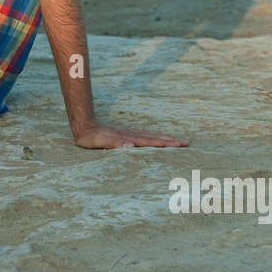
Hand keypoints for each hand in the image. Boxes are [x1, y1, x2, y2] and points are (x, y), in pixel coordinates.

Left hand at [74, 122, 188, 149]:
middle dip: (172, 140)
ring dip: (166, 138)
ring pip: (152, 135)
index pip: (152, 142)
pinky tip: (159, 138)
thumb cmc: (91, 138)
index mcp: (129, 138)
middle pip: (156, 137)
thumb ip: (115, 144)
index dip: (166, 143)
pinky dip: (156, 137)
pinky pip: (146, 136)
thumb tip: (131, 146)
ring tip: (178, 140)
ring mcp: (130, 133)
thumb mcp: (101, 142)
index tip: (180, 144)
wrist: (84, 126)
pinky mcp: (127, 134)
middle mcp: (132, 135)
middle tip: (187, 143)